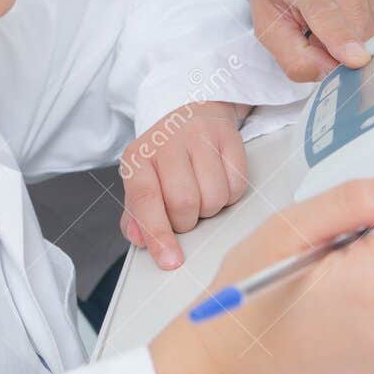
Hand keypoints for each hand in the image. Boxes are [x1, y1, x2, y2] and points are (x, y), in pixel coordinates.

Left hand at [119, 101, 248, 271]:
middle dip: (187, 221)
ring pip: (214, 198)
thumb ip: (137, 213)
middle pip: (184, 203)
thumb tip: (139, 239)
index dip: (157, 233)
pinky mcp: (228, 137)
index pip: (145, 199)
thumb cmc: (165, 157)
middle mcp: (166, 143)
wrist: (191, 112)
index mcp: (138, 157)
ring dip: (210, 209)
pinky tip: (218, 180)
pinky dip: (229, 196)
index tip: (170, 260)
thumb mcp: (143, 180)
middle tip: (185, 212)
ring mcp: (198, 137)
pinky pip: (236, 187)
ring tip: (201, 192)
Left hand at [248, 0, 373, 81]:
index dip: (347, 50)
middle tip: (319, 38)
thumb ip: (292, 55)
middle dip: (344, 51)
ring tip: (330, 17)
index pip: (338, 23)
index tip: (356, 63)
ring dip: (356, 36)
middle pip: (363, 34)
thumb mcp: (265, 19)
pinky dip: (366, 21)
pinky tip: (346, 6)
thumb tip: (327, 74)